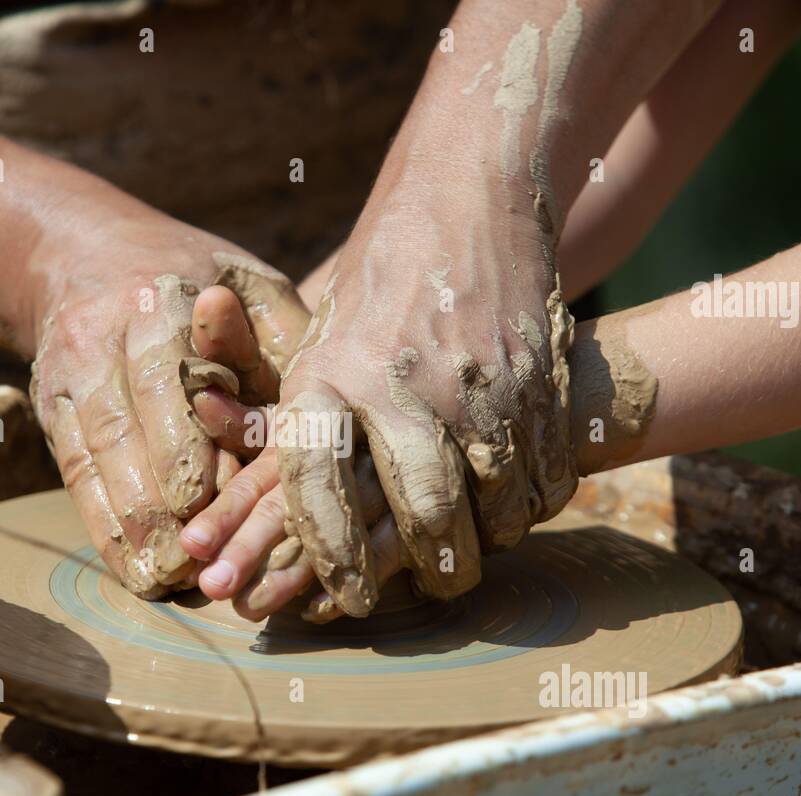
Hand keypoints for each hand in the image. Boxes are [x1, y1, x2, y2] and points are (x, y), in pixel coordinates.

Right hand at [30, 210, 308, 598]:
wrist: (84, 252)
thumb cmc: (199, 280)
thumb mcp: (248, 283)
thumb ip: (281, 339)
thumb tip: (315, 398)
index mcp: (165, 298)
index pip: (169, 374)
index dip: (182, 438)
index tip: (202, 498)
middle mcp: (108, 333)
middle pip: (125, 422)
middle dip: (156, 495)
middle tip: (192, 557)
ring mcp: (71, 372)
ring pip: (95, 453)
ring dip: (129, 523)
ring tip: (166, 580)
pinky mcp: (51, 407)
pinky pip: (74, 472)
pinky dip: (103, 526)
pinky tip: (134, 570)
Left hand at [266, 187, 577, 616]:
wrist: (468, 196)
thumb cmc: (379, 276)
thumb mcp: (322, 336)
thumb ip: (301, 410)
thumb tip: (257, 487)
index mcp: (331, 373)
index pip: (316, 484)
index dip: (327, 553)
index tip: (344, 595)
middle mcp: (404, 383)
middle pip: (419, 510)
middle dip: (427, 569)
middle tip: (432, 585)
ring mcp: (478, 383)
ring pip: (491, 501)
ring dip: (485, 541)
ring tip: (473, 555)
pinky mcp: (537, 380)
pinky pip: (543, 473)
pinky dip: (531, 503)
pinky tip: (517, 508)